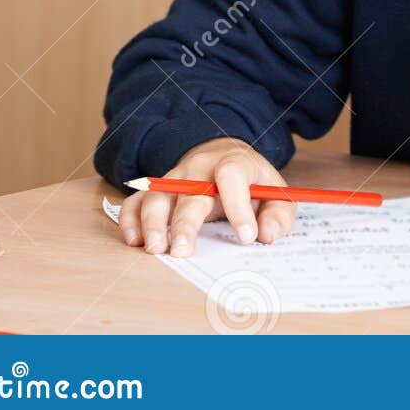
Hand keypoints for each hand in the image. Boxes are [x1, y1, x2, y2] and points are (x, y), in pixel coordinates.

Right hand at [117, 138, 295, 256]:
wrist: (223, 158)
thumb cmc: (250, 182)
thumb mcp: (274, 192)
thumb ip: (278, 213)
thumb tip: (265, 234)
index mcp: (233, 163)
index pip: (232, 175)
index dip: (238, 205)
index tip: (246, 236)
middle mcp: (199, 168)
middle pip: (189, 191)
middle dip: (185, 222)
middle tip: (183, 252)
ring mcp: (174, 178)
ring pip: (158, 195)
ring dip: (153, 222)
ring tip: (155, 249)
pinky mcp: (157, 191)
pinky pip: (136, 201)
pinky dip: (131, 219)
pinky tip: (134, 240)